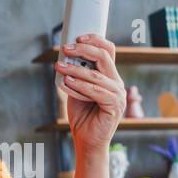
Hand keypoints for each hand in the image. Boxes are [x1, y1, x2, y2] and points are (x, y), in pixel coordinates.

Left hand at [54, 34, 125, 157]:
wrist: (87, 141)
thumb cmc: (82, 116)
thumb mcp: (76, 89)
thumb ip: (76, 73)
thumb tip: (65, 56)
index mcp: (110, 76)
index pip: (108, 50)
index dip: (94, 40)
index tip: (77, 37)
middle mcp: (117, 83)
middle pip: (104, 56)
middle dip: (83, 49)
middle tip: (65, 49)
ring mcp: (118, 95)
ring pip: (96, 75)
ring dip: (75, 70)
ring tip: (59, 67)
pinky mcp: (114, 106)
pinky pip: (95, 91)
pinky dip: (79, 86)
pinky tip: (66, 83)